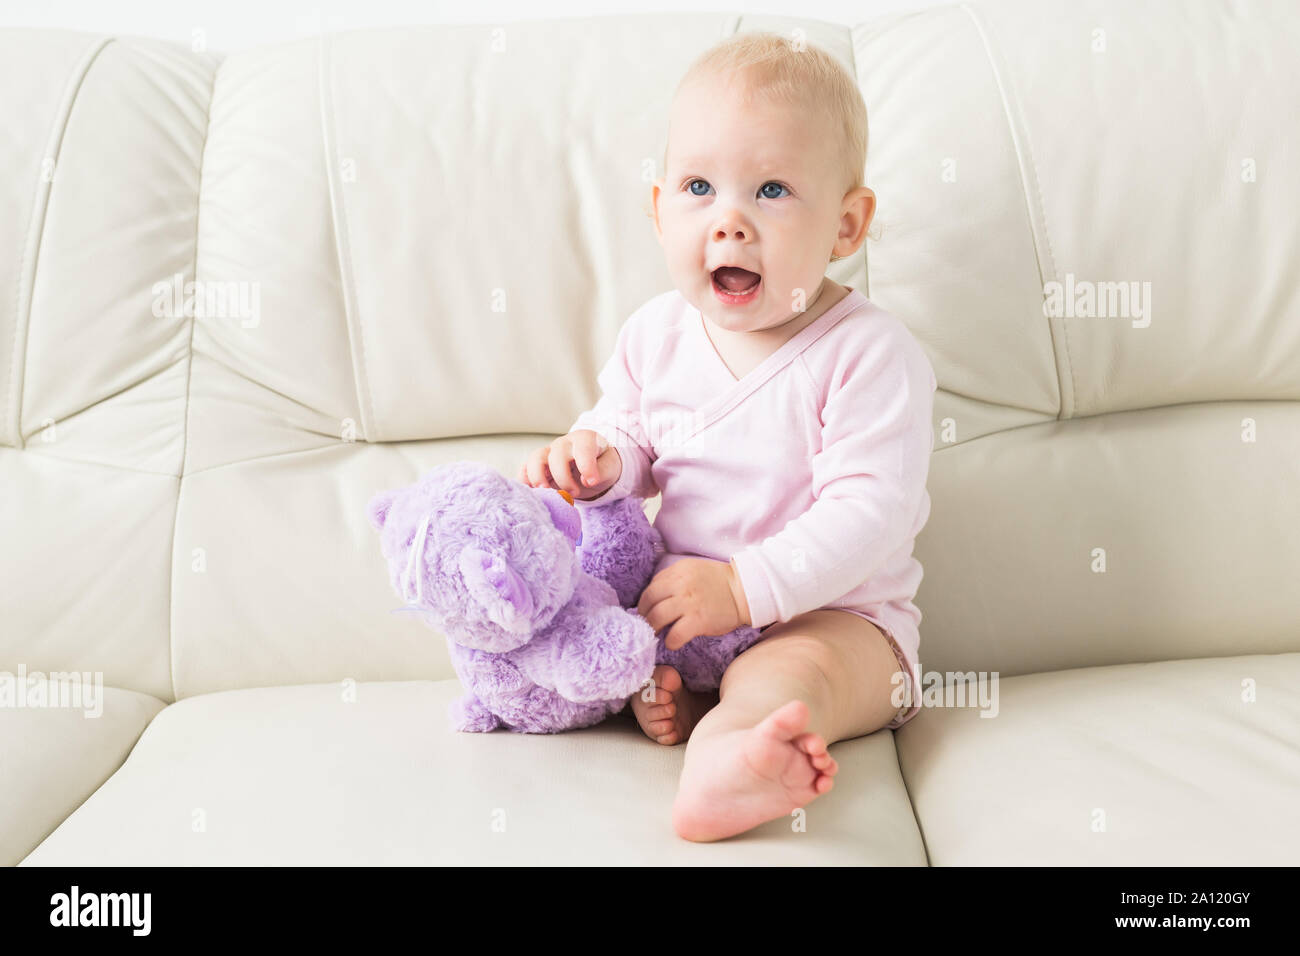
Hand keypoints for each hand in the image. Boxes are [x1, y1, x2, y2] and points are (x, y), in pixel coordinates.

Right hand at [519, 430, 621, 499]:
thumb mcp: (611, 466)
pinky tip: (531, 493)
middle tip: (574, 493)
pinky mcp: (538, 466)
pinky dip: (524, 481)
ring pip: (535, 458)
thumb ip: (602, 471)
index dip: (586, 466)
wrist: (593, 465)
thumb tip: (585, 481)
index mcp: (584, 439)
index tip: (591, 482)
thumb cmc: (602, 464)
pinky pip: (524, 469)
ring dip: (538, 478)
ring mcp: (548, 453)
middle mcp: (564, 443)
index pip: (582, 449)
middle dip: (564, 478)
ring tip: (547, 494)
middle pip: (556, 455)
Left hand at [636, 557, 751, 650]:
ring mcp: (689, 602)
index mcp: (679, 570)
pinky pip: (675, 634)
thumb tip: (656, 596)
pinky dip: (670, 641)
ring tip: (656, 634)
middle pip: (649, 600)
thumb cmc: (720, 583)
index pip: (652, 585)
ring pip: (657, 616)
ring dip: (652, 628)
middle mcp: (681, 584)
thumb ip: (676, 579)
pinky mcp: (698, 620)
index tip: (648, 610)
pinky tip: (673, 643)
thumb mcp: (695, 570)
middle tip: (647, 624)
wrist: (745, 591)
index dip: (646, 600)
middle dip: (644, 615)